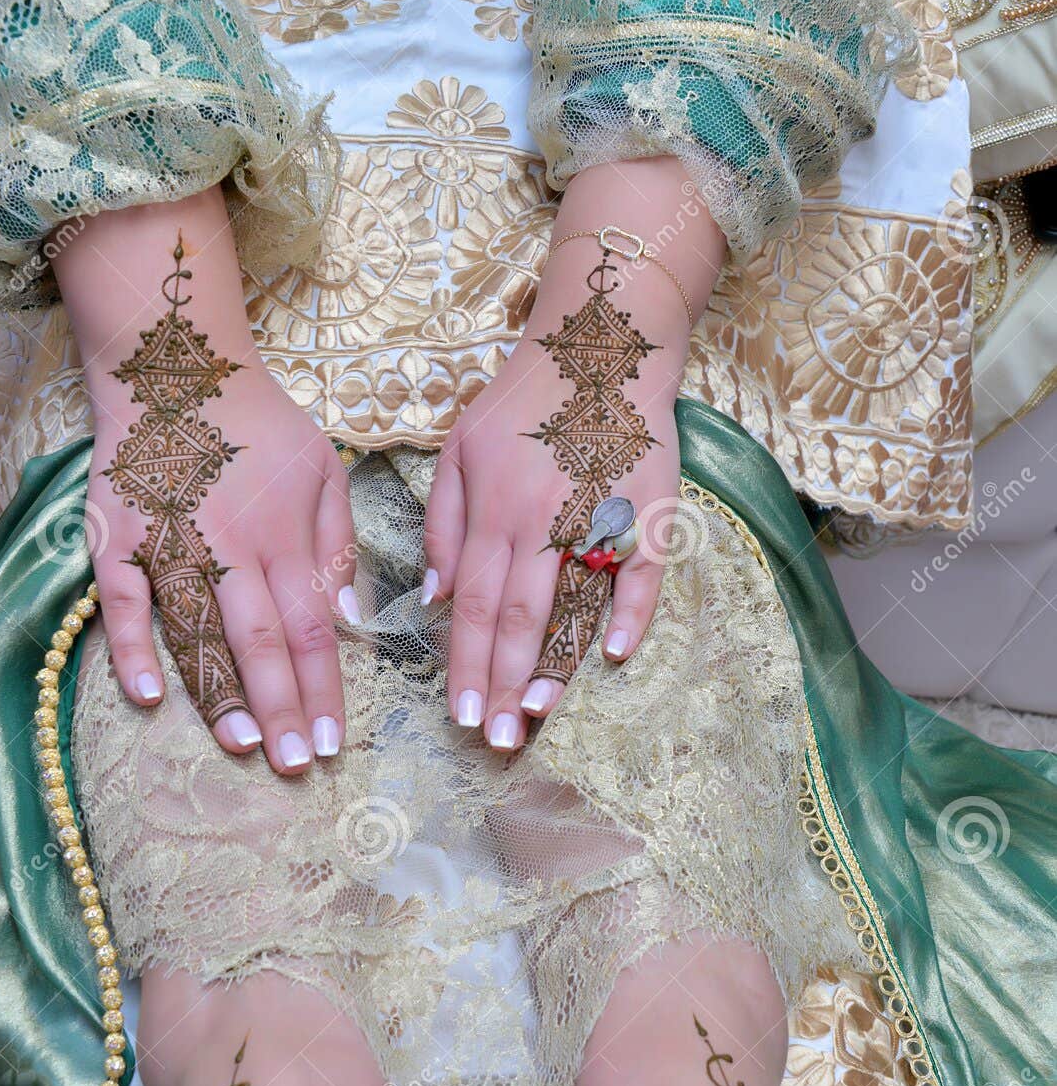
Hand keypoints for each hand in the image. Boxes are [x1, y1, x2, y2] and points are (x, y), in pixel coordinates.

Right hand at [87, 362, 356, 774]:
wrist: (175, 367)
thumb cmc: (260, 422)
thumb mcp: (325, 467)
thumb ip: (340, 542)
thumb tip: (349, 616)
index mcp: (284, 534)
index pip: (312, 628)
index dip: (325, 689)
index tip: (335, 742)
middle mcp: (230, 545)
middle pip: (262, 640)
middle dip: (283, 709)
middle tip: (298, 766)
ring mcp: (169, 542)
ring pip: (196, 631)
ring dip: (219, 692)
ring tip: (244, 746)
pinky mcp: (117, 537)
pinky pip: (119, 602)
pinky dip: (131, 647)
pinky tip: (147, 696)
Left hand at [423, 268, 682, 751]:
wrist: (599, 345)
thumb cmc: (521, 401)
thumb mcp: (458, 450)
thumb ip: (443, 524)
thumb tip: (437, 597)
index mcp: (495, 509)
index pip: (476, 607)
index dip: (468, 667)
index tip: (462, 718)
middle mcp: (543, 518)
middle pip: (519, 617)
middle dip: (504, 686)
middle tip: (497, 741)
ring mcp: (598, 515)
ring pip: (573, 602)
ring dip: (557, 664)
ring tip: (540, 714)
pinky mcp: (648, 508)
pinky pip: (642, 570)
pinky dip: (632, 612)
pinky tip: (616, 655)